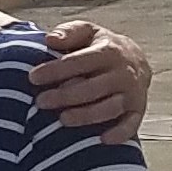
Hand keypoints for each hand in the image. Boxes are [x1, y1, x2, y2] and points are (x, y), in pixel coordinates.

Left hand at [31, 19, 149, 141]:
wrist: (136, 59)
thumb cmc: (101, 47)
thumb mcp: (87, 31)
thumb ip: (68, 33)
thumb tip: (50, 40)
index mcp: (108, 51)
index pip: (78, 62)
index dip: (55, 70)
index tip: (32, 77)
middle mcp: (122, 73)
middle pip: (92, 88)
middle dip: (64, 96)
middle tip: (40, 102)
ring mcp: (132, 93)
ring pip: (109, 108)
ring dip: (86, 116)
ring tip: (62, 119)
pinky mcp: (138, 110)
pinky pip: (131, 124)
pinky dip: (119, 133)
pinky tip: (102, 139)